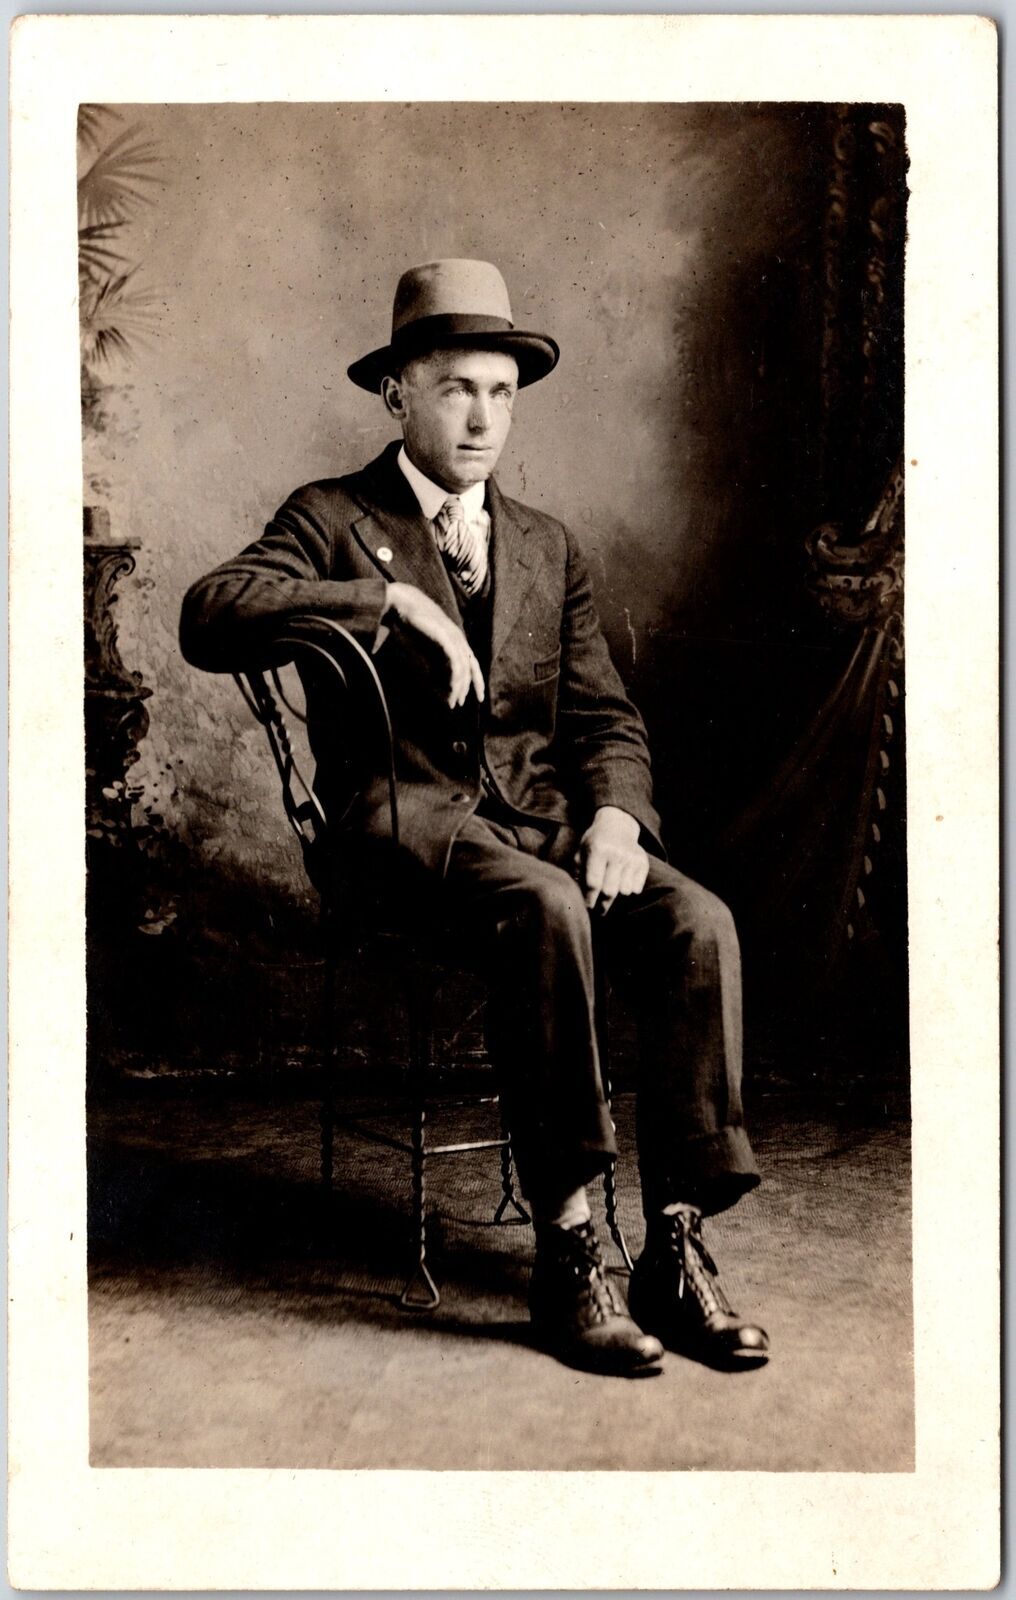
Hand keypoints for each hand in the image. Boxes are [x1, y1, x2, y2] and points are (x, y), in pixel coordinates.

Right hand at [383, 582, 484, 707]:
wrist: (401, 603)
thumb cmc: (409, 622)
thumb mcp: (422, 645)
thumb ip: (429, 661)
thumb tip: (430, 679)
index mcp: (455, 638)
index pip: (471, 662)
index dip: (475, 680)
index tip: (477, 696)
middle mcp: (458, 638)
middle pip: (472, 667)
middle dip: (468, 687)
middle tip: (459, 702)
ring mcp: (454, 636)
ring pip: (464, 667)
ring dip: (460, 686)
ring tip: (454, 700)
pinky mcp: (446, 636)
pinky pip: (456, 660)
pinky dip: (456, 676)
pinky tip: (453, 687)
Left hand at [575, 806, 648, 913]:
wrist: (617, 824)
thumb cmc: (595, 842)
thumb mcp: (581, 851)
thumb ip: (578, 873)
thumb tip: (578, 896)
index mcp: (598, 850)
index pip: (593, 883)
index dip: (589, 899)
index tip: (587, 907)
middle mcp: (617, 853)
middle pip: (610, 891)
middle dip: (603, 904)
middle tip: (599, 909)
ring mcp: (631, 858)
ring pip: (625, 891)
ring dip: (617, 894)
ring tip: (611, 888)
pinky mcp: (643, 862)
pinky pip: (636, 888)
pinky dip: (629, 889)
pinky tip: (623, 881)